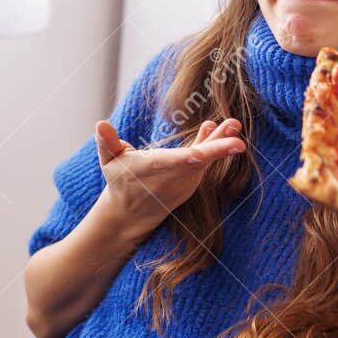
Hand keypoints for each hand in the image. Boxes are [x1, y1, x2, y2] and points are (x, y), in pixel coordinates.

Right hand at [95, 117, 245, 234]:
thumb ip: (107, 142)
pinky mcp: (192, 179)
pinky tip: (224, 128)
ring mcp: (184, 180)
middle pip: (197, 161)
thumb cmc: (119, 181)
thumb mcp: (109, 161)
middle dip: (217, 149)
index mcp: (149, 169)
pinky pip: (206, 159)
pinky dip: (215, 144)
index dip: (187, 159)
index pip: (171, 163)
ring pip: (206, 159)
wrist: (131, 214)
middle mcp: (170, 176)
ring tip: (234, 125)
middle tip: (238, 140)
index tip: (200, 154)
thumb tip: (100, 123)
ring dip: (221, 142)